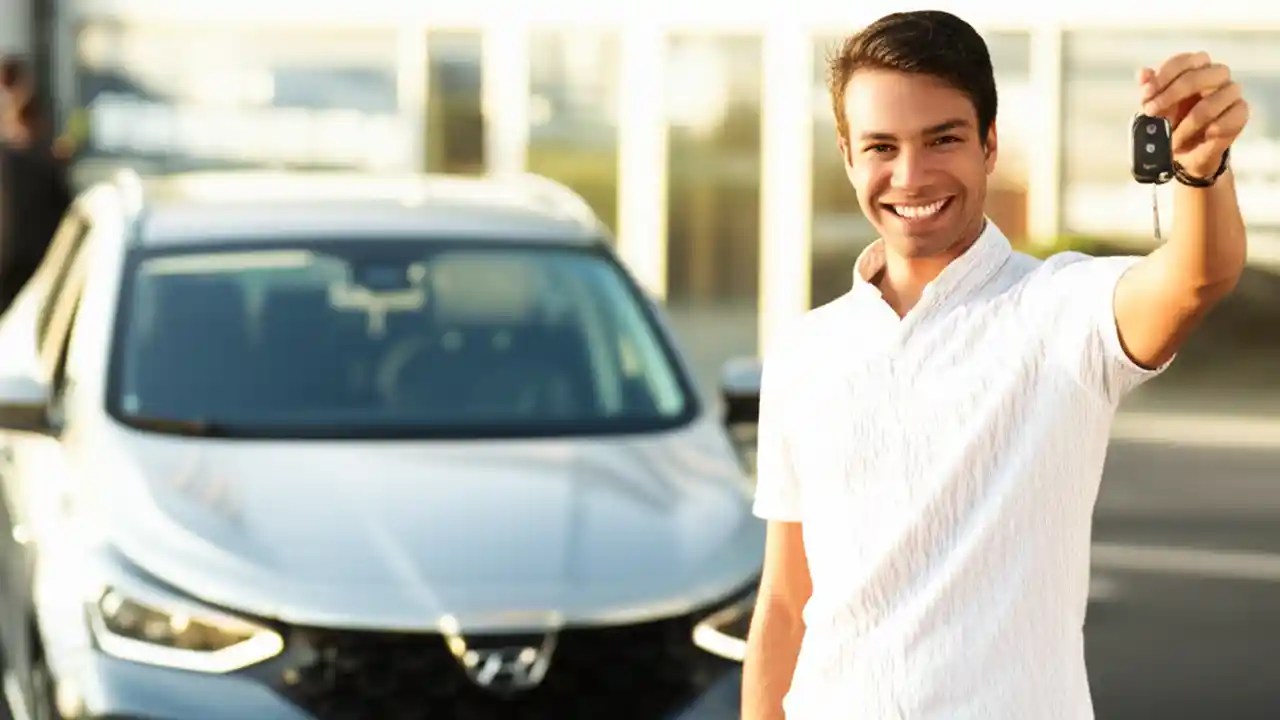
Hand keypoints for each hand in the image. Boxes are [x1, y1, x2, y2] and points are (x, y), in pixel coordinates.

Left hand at [1139, 52, 1249, 178]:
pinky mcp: (1241, 112)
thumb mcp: (1154, 106)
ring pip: (1214, 101)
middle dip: (1172, 94)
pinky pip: (1234, 116)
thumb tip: (1143, 74)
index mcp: (1194, 66)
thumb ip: (1149, 89)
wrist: (1185, 150)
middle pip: (1198, 76)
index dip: (1163, 77)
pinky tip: (1206, 135)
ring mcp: (1231, 92)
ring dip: (1189, 123)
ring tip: (1173, 139)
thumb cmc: (1169, 121)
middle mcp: (1216, 74)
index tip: (1146, 95)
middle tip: (1151, 112)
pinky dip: (1216, 128)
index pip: (1182, 61)